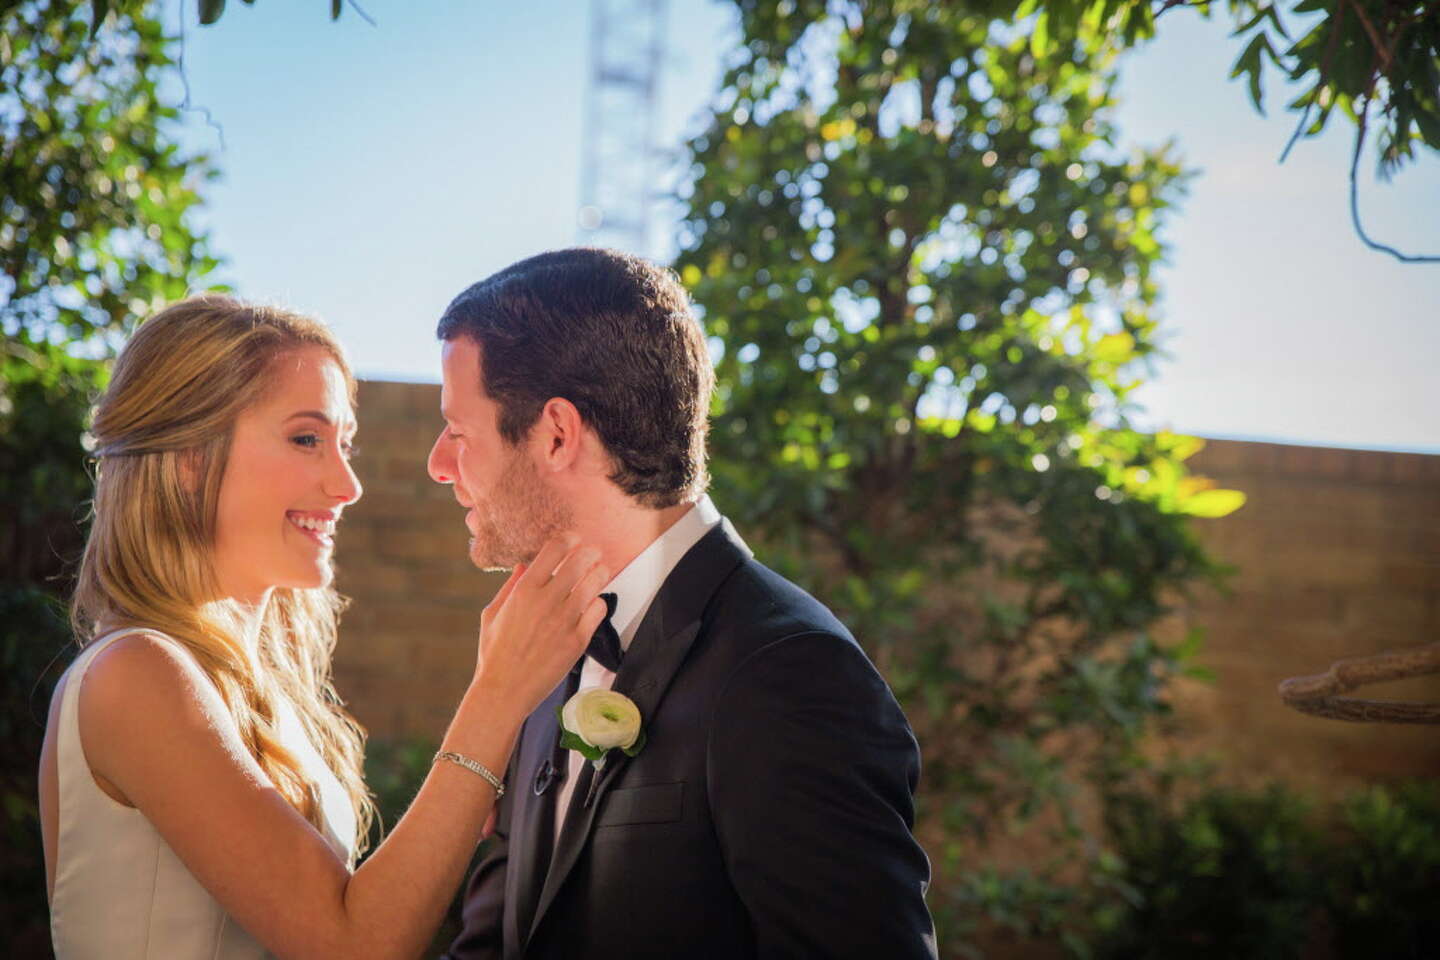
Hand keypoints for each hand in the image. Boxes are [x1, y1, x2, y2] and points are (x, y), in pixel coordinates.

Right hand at [471, 533, 608, 718]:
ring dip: (600, 573)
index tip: (573, 541)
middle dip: (591, 553)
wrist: (504, 691)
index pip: (554, 549)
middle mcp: (546, 601)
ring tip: (599, 572)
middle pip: (580, 560)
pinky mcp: (578, 640)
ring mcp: (564, 621)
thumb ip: (510, 586)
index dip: (568, 539)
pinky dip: (599, 602)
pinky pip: (599, 609)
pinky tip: (593, 604)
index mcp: (524, 590)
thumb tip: (523, 565)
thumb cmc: (494, 653)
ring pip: (594, 582)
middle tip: (594, 554)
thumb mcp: (493, 614)